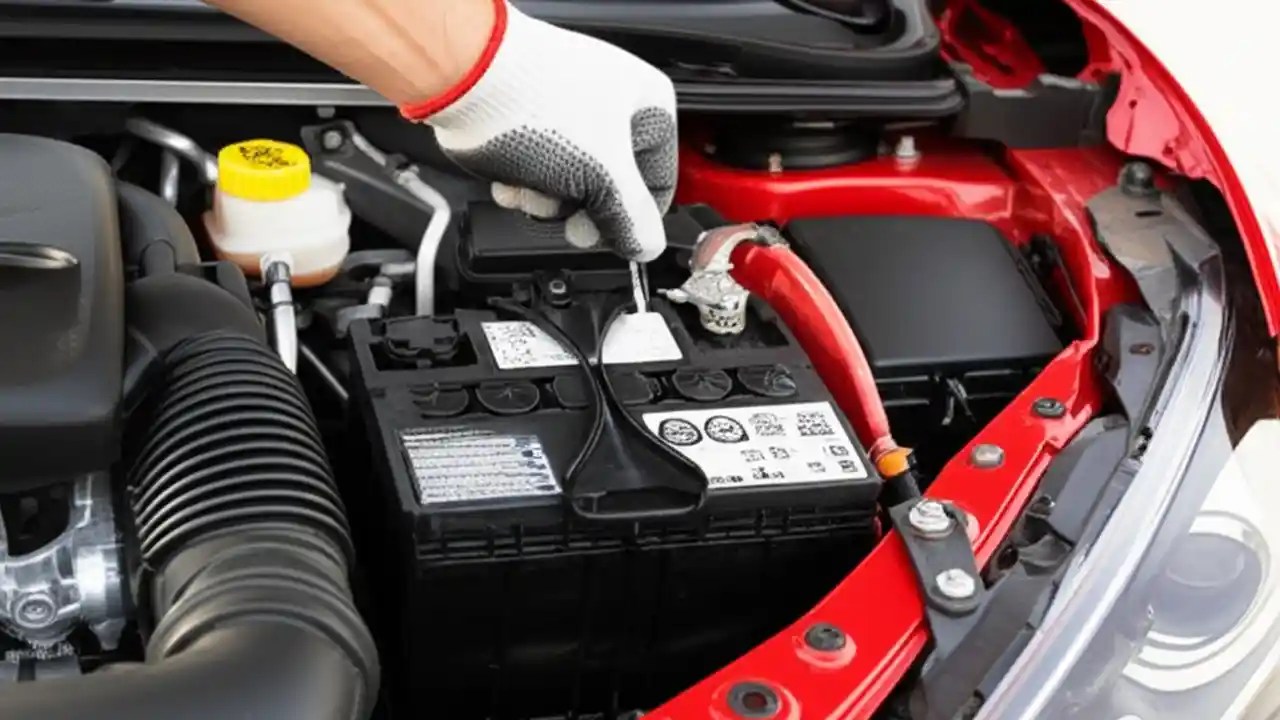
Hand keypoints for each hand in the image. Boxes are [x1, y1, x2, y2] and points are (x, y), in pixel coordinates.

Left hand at [403, 1, 676, 261]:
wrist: (465, 80)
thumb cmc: (539, 108)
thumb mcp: (604, 178)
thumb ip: (632, 220)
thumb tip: (646, 246)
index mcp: (647, 105)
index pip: (658, 182)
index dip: (634, 219)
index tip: (614, 239)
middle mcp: (611, 105)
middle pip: (609, 188)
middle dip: (579, 209)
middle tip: (568, 221)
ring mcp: (567, 113)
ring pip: (568, 185)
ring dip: (545, 199)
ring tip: (531, 185)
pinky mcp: (529, 122)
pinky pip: (536, 171)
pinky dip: (521, 182)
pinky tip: (510, 175)